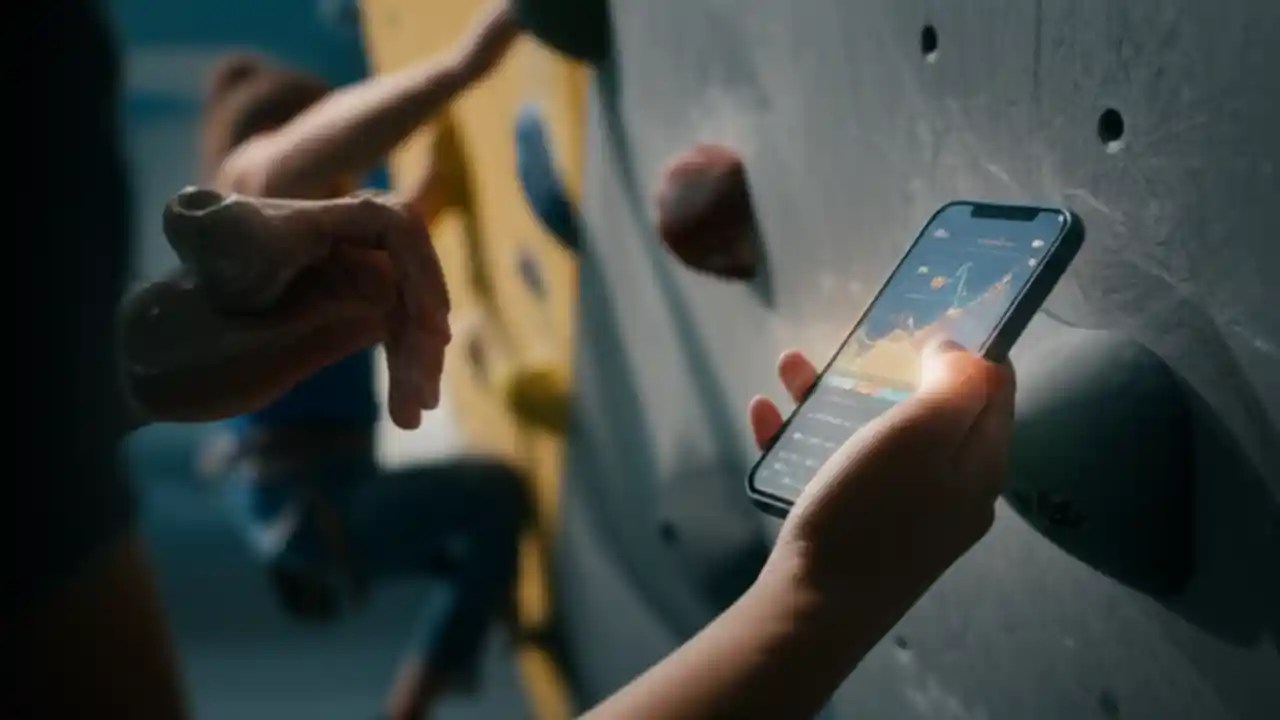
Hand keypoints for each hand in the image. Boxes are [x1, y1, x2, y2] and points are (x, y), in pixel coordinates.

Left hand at [125, 189, 450, 428]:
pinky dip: (403, 367)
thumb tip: (377, 283)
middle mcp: (327, 246)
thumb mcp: (228, 324)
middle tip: (422, 390)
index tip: (431, 322)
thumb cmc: (174, 339)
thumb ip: (309, 308)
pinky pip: (390, 333)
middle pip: (406, 270)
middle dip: (423, 327)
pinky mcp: (341, 314)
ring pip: (404, 308)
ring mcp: (337, 279)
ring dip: (417, 357)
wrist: (147, 368)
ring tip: (413, 411)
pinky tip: (406, 412)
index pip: (387, 221)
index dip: (422, 266)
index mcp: (296, 228)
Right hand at [748, 343, 1014, 645]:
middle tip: (858, 337)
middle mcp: (948, 487)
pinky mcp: (857, 526)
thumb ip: (954, 384)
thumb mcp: (920, 436)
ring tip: (791, 367)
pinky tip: (767, 417)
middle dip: (889, 365)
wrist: (814, 609)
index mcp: (978, 464)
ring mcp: (902, 510)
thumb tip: (961, 350)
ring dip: (834, 394)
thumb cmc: (870, 514)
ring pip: (873, 434)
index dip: (972, 344)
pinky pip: (835, 467)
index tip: (933, 312)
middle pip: (928, 409)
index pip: (995, 388)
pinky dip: (803, 437)